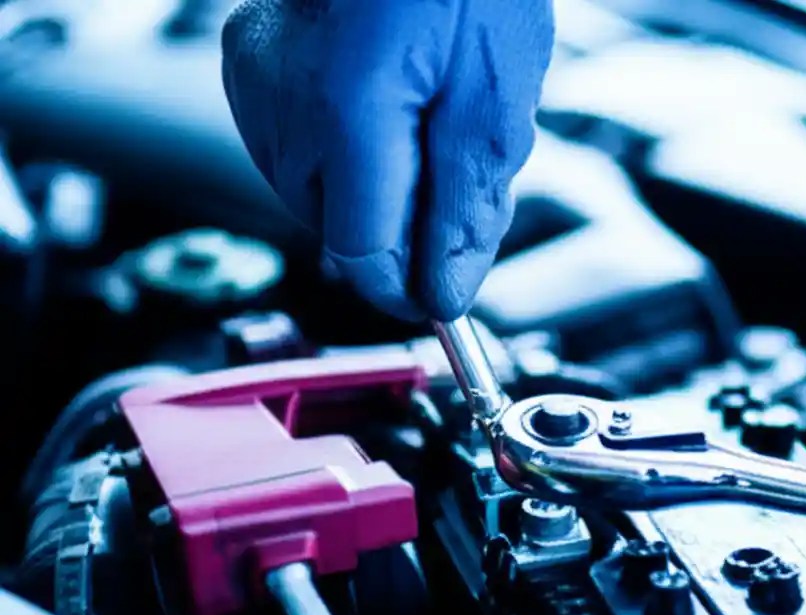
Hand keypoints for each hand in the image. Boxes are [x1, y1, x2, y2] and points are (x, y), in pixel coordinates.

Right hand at [221, 0, 554, 319]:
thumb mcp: (497, 91)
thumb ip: (467, 200)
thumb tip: (446, 291)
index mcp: (348, 111)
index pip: (363, 254)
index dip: (408, 290)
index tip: (447, 300)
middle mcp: (283, 102)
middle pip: (341, 228)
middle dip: (409, 225)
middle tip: (465, 175)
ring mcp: (256, 80)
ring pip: (319, 193)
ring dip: (381, 188)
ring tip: (429, 122)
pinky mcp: (248, 64)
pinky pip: (298, 148)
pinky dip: (350, 152)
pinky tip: (389, 108)